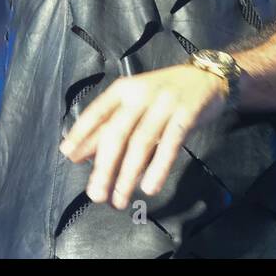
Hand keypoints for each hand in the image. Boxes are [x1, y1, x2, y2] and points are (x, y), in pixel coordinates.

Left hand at [57, 64, 229, 208]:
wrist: (207, 77)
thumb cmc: (164, 94)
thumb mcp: (134, 103)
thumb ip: (108, 126)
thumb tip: (77, 153)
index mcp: (124, 89)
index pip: (98, 111)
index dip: (82, 133)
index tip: (68, 155)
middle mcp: (141, 94)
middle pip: (117, 133)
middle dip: (104, 166)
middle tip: (96, 195)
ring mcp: (165, 103)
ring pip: (141, 142)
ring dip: (128, 174)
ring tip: (119, 199)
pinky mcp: (187, 113)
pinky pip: (170, 143)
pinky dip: (159, 166)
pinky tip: (150, 186)